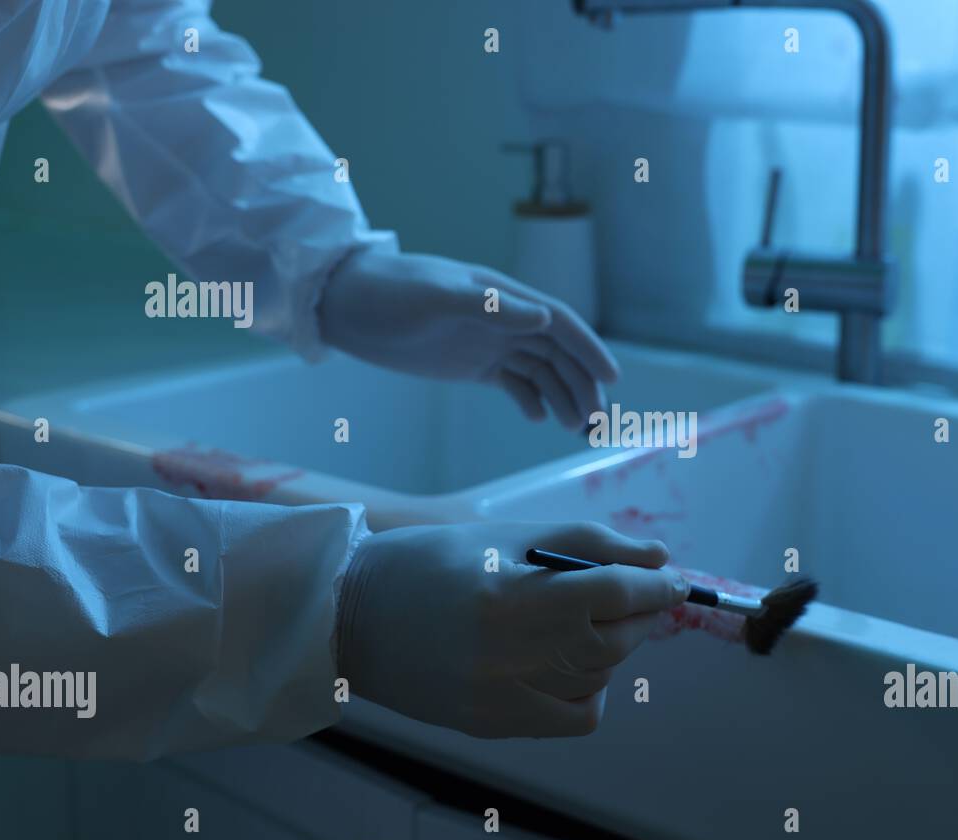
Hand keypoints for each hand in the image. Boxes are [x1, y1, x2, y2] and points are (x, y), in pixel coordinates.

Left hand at [318, 248, 616, 428]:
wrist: (344, 303)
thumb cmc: (388, 291)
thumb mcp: (437, 296)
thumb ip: (491, 307)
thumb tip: (545, 320)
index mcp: (503, 297)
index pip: (560, 323)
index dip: (589, 349)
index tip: (613, 378)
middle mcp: (504, 319)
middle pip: (558, 353)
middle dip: (582, 385)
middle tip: (596, 424)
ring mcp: (489, 343)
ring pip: (541, 372)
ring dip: (563, 398)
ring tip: (576, 431)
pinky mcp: (472, 365)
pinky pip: (514, 383)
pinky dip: (531, 401)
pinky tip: (539, 419)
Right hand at [336, 522, 687, 737]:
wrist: (353, 614)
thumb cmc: (433, 562)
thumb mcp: (507, 535)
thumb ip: (586, 543)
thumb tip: (656, 559)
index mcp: (514, 592)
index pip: (616, 591)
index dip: (657, 586)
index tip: (675, 582)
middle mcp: (512, 649)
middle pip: (615, 637)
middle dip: (640, 614)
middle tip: (638, 598)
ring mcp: (503, 693)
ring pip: (599, 676)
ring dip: (612, 648)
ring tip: (589, 623)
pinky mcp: (494, 722)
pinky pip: (576, 716)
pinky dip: (591, 691)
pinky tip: (571, 665)